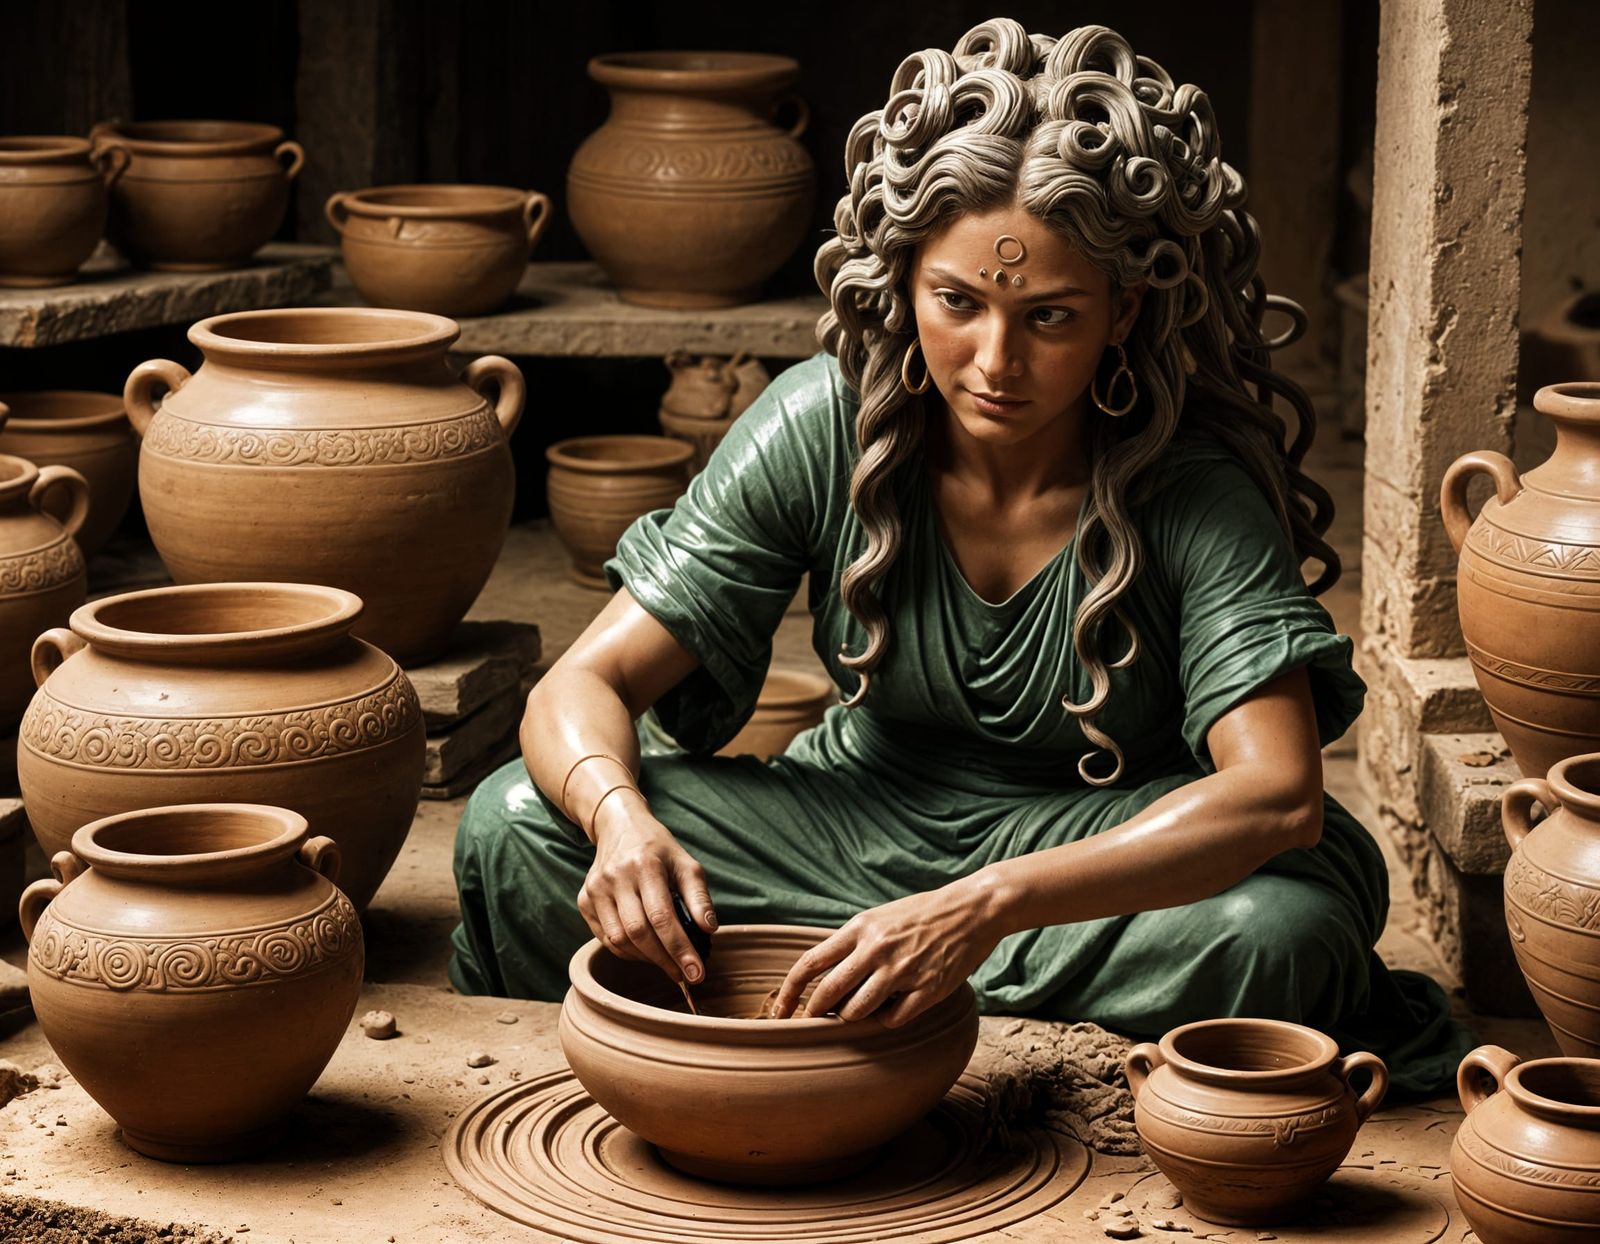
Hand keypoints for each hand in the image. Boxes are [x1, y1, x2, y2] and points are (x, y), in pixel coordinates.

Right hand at [577, 791, 715, 985]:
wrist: (619, 827)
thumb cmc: (659, 849)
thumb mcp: (686, 864)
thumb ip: (699, 897)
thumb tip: (709, 930)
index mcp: (645, 865)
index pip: (662, 917)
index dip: (680, 950)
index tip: (696, 974)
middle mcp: (615, 877)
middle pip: (638, 933)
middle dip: (664, 960)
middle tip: (685, 975)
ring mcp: (595, 889)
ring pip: (618, 940)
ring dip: (646, 959)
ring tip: (667, 961)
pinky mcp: (584, 900)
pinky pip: (605, 938)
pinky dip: (627, 951)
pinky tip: (645, 950)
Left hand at [771, 877, 1005, 1026]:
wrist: (972, 909)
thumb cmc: (921, 914)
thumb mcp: (879, 918)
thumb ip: (851, 943)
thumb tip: (821, 977)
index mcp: (860, 928)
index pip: (810, 963)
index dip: (789, 992)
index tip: (780, 1012)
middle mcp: (876, 949)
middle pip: (828, 994)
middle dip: (815, 1014)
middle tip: (814, 1022)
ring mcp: (902, 971)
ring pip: (856, 1012)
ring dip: (852, 1018)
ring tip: (862, 1009)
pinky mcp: (928, 990)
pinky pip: (892, 1019)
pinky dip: (886, 1019)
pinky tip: (894, 1008)